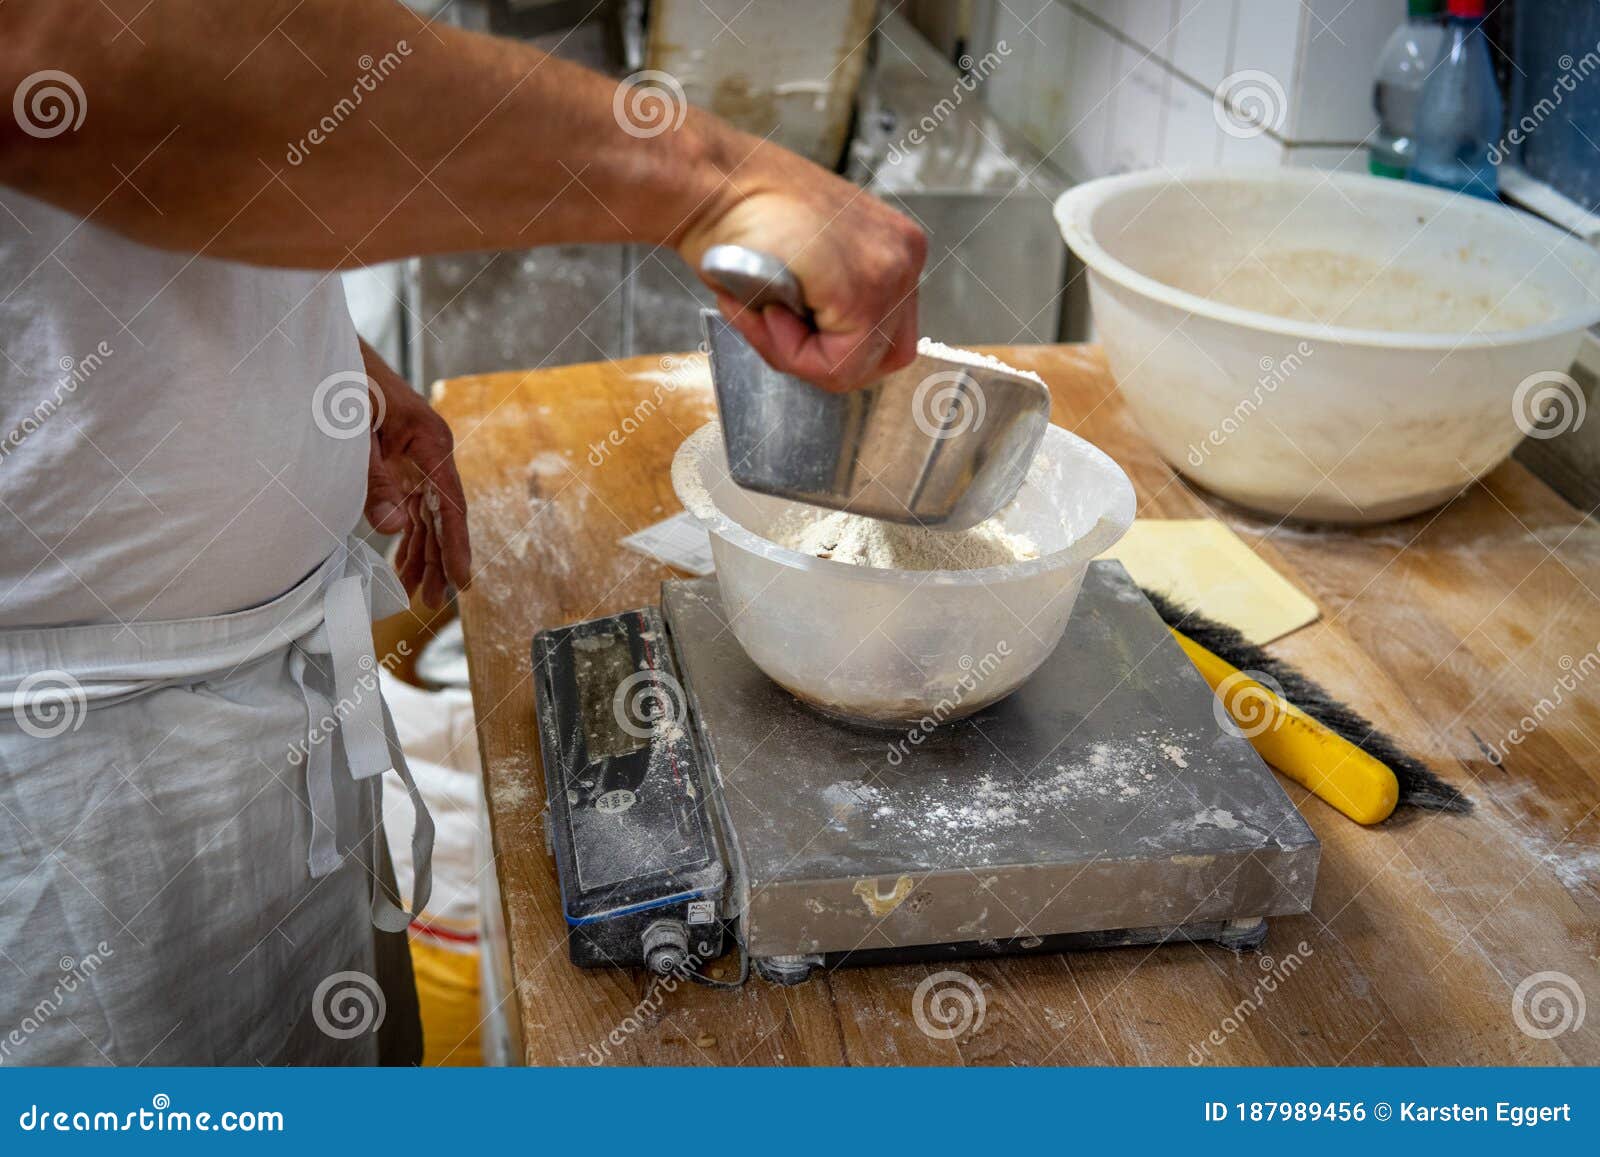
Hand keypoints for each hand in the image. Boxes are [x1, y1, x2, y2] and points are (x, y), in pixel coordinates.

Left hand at [360, 341, 471, 607]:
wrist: (327, 351)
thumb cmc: (344, 382)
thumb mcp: (355, 433)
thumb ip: (374, 482)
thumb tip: (392, 529)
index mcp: (432, 442)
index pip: (451, 505)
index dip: (457, 547)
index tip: (462, 583)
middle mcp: (432, 453)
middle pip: (443, 517)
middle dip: (440, 560)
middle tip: (434, 602)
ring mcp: (417, 458)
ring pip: (427, 516)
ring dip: (424, 553)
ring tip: (419, 594)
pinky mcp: (401, 462)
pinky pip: (411, 506)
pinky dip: (407, 535)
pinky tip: (404, 563)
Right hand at [677, 145, 926, 392]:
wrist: (713, 184)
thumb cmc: (742, 215)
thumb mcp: (805, 260)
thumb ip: (829, 302)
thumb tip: (823, 347)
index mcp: (894, 244)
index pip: (885, 332)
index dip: (829, 343)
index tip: (780, 318)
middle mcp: (904, 255)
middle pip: (883, 354)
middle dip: (823, 357)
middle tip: (773, 325)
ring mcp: (890, 272)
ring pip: (857, 365)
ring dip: (800, 356)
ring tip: (763, 315)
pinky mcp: (864, 290)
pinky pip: (835, 363)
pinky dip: (792, 353)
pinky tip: (765, 311)